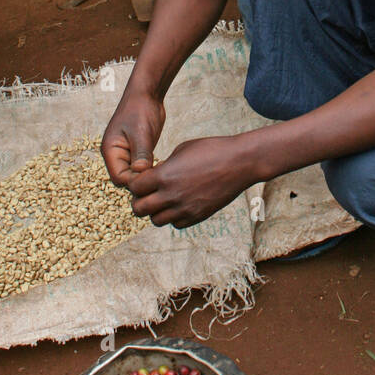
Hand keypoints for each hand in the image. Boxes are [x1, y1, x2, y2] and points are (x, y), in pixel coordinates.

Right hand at [101, 87, 165, 186]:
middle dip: (141, 180)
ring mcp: (125, 153)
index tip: (153, 178)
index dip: (135, 181)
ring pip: (134, 174)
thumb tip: (141, 173)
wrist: (147, 94)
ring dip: (146, 175)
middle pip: (125, 178)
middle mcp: (115, 154)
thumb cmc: (141, 109)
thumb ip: (141, 154)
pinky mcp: (136, 151)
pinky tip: (162, 166)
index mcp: (110, 150)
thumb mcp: (142, 133)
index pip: (119, 178)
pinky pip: (140, 167)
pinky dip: (150, 169)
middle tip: (160, 176)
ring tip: (162, 171)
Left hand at [123, 135, 257, 228]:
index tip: (143, 178)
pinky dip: (174, 216)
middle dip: (140, 200)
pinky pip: (176, 224)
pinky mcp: (198, 216)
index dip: (135, 183)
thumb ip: (163, 167)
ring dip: (156, 210)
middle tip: (148, 192)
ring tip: (165, 198)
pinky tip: (181, 203)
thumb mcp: (181, 151)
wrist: (240, 162)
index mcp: (164, 176)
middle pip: (139, 209)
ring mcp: (185, 208)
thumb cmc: (211, 150)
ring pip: (156, 220)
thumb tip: (152, 177)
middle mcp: (171, 195)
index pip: (134, 188)